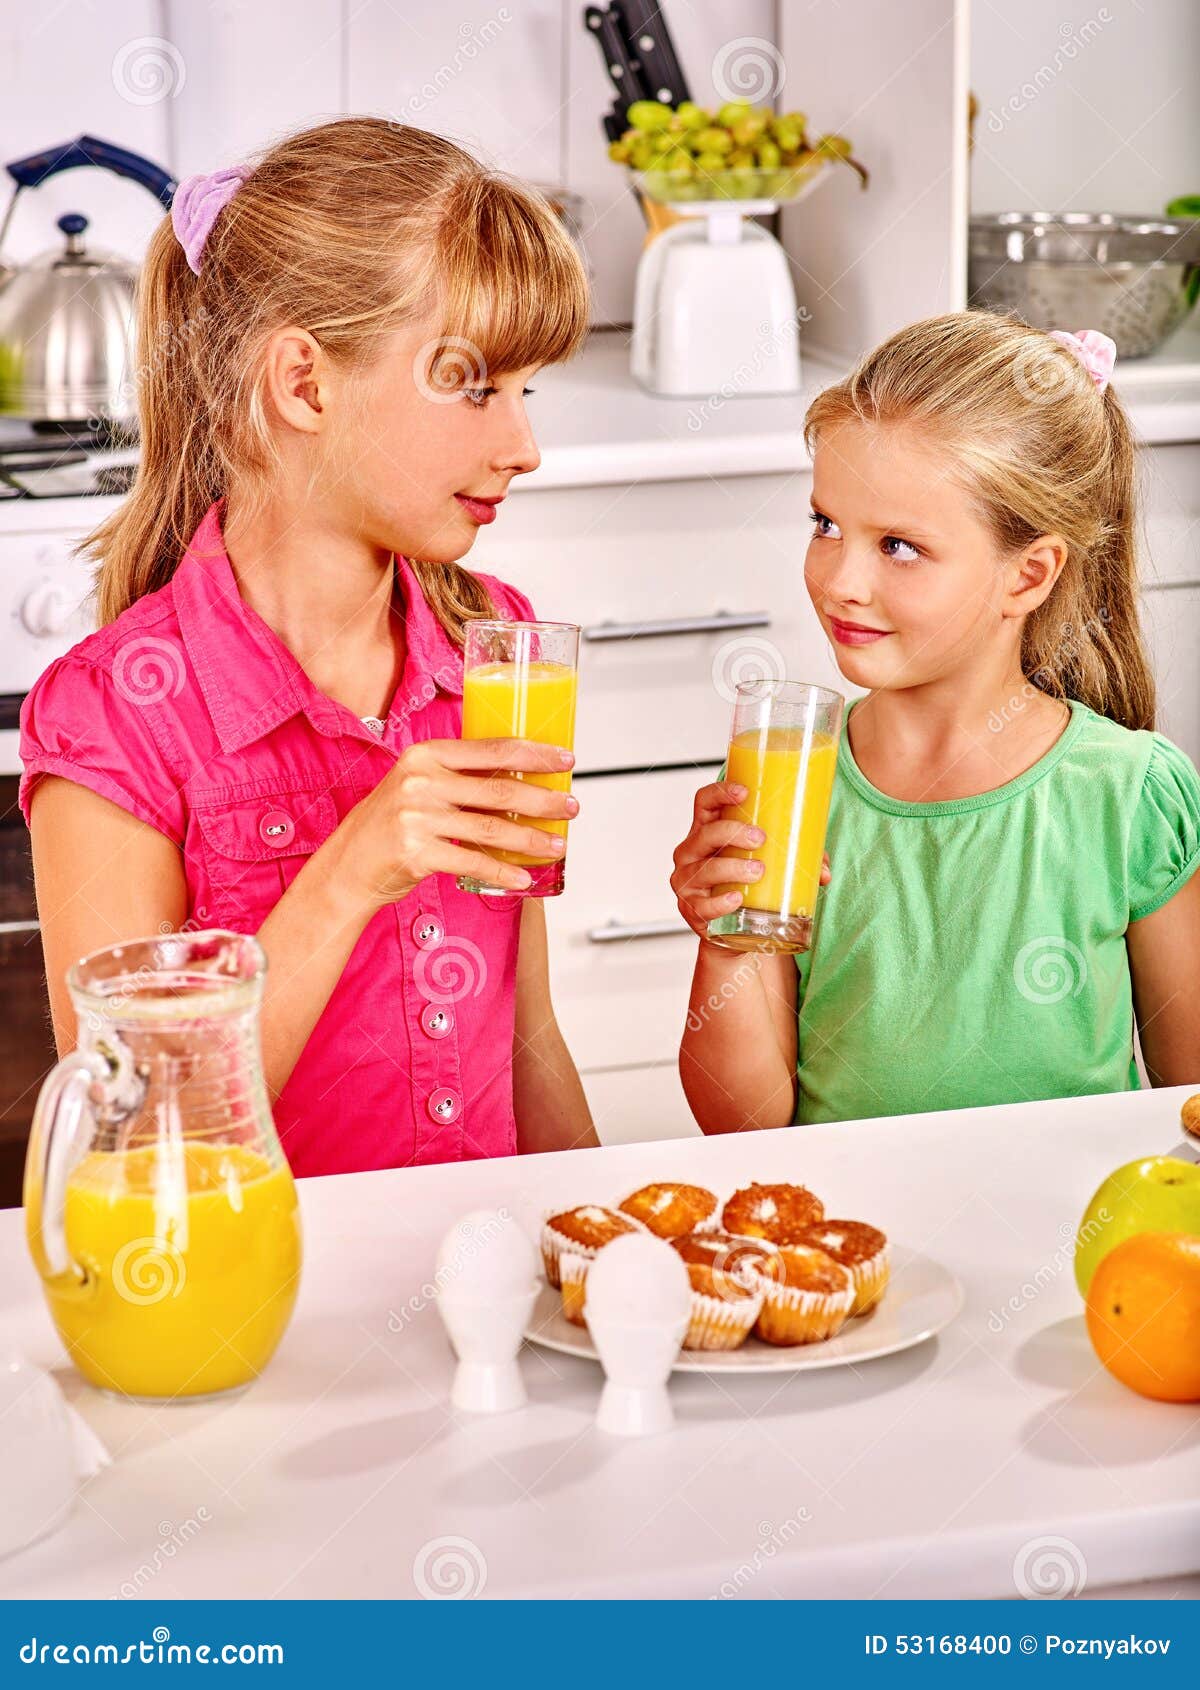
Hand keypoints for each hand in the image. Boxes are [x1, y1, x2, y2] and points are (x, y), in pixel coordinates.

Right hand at [327, 737, 577, 910]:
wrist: (346, 867)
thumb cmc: (388, 826)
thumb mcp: (417, 786)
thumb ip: (457, 778)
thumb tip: (516, 781)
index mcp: (425, 755)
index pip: (492, 749)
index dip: (534, 754)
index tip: (564, 759)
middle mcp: (421, 781)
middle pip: (498, 790)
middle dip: (543, 800)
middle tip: (571, 807)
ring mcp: (417, 817)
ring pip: (491, 828)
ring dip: (531, 839)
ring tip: (556, 844)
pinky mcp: (416, 853)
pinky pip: (472, 862)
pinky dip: (503, 872)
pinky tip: (524, 878)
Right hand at [670, 779, 830, 941]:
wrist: (729, 933)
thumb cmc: (744, 886)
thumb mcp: (764, 863)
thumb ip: (797, 861)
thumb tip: (824, 871)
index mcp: (707, 832)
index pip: (704, 803)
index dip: (720, 792)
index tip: (745, 793)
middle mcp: (691, 853)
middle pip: (706, 833)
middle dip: (733, 832)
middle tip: (761, 838)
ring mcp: (688, 882)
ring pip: (706, 869)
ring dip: (733, 867)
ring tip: (758, 871)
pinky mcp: (692, 910)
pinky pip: (703, 905)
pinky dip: (721, 902)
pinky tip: (737, 899)